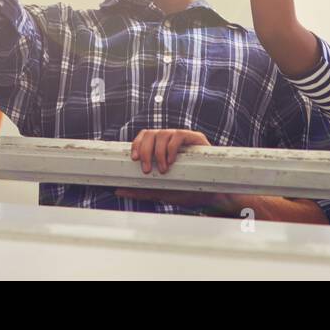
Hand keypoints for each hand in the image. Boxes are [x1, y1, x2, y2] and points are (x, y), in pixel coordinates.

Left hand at [115, 129, 238, 214]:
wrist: (211, 196)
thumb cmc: (187, 191)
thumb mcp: (161, 191)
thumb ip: (141, 190)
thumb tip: (118, 190)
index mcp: (161, 148)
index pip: (144, 137)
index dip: (136, 144)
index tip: (134, 159)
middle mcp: (171, 140)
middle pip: (151, 133)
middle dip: (145, 150)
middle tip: (146, 169)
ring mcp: (183, 138)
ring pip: (163, 133)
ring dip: (158, 152)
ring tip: (163, 169)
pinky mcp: (196, 139)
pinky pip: (179, 135)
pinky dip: (172, 147)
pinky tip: (171, 161)